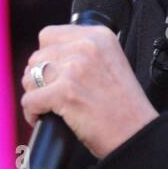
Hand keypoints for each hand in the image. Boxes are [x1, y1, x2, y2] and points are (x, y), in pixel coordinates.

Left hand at [20, 24, 157, 158]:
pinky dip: (32, 113)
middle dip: (39, 78)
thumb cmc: (124, 106)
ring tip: (47, 106)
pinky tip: (42, 119)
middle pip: (37, 57)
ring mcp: (75, 69)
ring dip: (35, 94)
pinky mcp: (65, 93)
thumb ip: (83, 53)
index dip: (47, 56)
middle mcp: (86, 47)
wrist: (137, 133)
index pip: (49, 35)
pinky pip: (29, 100)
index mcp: (99, 36)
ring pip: (30, 78)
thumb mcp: (110, 63)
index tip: (53, 72)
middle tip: (50, 94)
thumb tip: (47, 58)